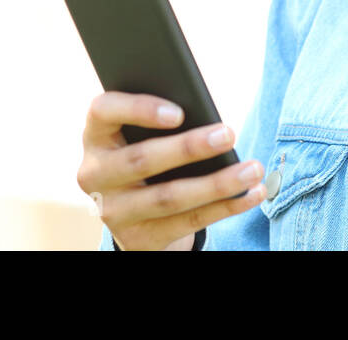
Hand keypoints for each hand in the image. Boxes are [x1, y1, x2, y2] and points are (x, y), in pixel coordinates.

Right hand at [77, 91, 266, 249]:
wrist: (135, 211)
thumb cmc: (149, 150)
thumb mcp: (142, 133)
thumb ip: (161, 121)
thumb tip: (208, 119)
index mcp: (95, 135)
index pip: (103, 111)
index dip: (138, 109)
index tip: (179, 112)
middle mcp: (95, 174)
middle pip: (141, 159)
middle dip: (189, 147)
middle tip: (229, 134)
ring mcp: (113, 211)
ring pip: (169, 197)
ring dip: (218, 183)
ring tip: (252, 169)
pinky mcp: (138, 238)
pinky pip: (188, 222)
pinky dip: (226, 207)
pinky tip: (252, 193)